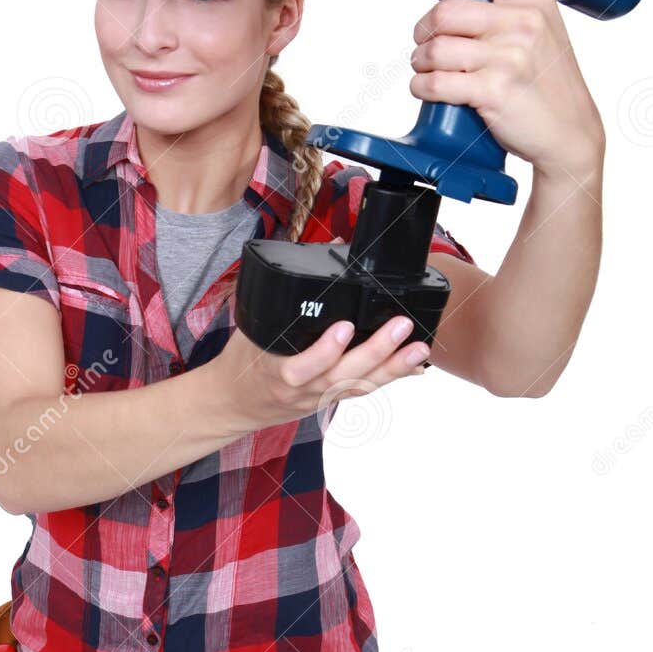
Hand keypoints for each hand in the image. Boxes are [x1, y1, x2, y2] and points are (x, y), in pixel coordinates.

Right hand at [214, 316, 431, 432]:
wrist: (234, 403)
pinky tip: (413, 367)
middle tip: (400, 327)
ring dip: (391, 368)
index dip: (325, 350)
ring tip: (418, 348)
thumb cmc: (244, 359)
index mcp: (275, 370)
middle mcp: (300, 389)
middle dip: (375, 353)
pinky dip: (389, 378)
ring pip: (357, 387)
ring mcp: (317, 398)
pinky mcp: (329, 401)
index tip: (345, 327)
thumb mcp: (254, 325)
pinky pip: (361, 391)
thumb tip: (332, 249)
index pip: (302, 367)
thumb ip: (288, 295)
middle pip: (341, 376)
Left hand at [390, 0, 606, 179]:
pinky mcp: (494, 89)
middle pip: (444, 12)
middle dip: (423, 33)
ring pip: (435, 49)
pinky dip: (422, 88)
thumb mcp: (539, 29)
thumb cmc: (548, 83)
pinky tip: (429, 90)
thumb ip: (505, 8)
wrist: (570, 132)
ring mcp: (509, 55)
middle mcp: (522, 21)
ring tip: (430, 72)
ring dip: (421, 64)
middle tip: (425, 47)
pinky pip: (436, 82)